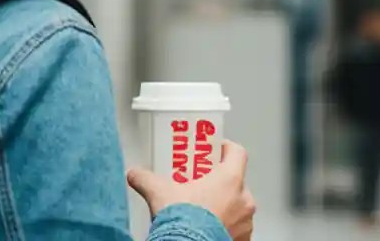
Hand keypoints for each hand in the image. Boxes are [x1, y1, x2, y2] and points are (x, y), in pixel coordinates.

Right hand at [127, 141, 256, 240]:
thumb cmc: (183, 220)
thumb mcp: (158, 191)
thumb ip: (145, 178)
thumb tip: (135, 174)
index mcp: (229, 179)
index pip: (237, 152)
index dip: (225, 148)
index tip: (213, 151)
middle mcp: (243, 200)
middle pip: (236, 181)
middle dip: (219, 183)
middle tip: (200, 185)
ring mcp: (245, 222)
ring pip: (237, 207)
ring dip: (224, 207)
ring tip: (202, 211)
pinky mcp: (242, 240)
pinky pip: (237, 229)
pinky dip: (225, 227)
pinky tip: (207, 229)